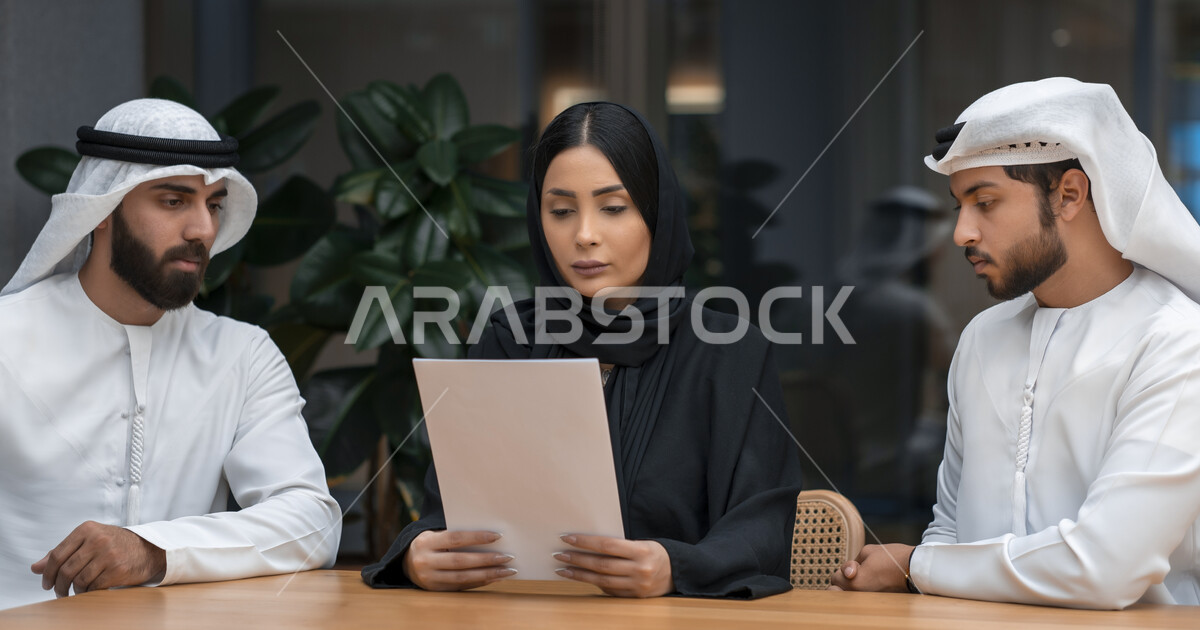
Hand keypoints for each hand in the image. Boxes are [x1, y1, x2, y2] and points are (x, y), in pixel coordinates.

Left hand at [31, 521, 165, 597]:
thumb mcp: (88, 541)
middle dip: (59, 586)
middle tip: (60, 592)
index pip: (57, 555)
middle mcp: (98, 539)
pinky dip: (88, 591)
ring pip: (79, 580)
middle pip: (66, 570)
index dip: (48, 573)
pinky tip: (90, 589)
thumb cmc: (114, 545)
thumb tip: (36, 568)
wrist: (147, 549)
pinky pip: (93, 586)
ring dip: (74, 590)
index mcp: (87, 529)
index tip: (46, 583)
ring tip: (76, 591)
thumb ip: (62, 552)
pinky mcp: (118, 569)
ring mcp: (109, 554)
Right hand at [402, 530, 516, 590]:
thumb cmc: (430, 544)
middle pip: (461, 561)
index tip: (498, 536)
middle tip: (508, 557)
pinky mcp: (434, 590)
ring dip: (487, 574)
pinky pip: (461, 587)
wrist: (407, 562)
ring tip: (506, 571)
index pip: (455, 538)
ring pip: (462, 577)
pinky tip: (494, 578)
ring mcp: (428, 578)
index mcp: (426, 542)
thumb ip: (456, 537)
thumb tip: (490, 538)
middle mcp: (425, 561)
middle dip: (487, 560)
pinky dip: (479, 582)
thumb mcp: (436, 535)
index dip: (477, 537)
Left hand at [554, 534, 672, 597]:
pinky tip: (582, 577)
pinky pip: (609, 591)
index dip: (585, 541)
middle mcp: (639, 569)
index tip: (567, 538)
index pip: (607, 545)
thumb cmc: (656, 553)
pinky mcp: (634, 597)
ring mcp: (637, 586)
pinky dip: (594, 584)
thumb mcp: (642, 543)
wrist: (678, 573)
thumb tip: (589, 544)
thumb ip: (620, 546)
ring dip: (579, 574)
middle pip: (601, 565)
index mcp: (642, 550)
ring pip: (602, 580)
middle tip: (559, 554)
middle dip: (577, 559)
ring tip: (563, 569)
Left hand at [828, 543, 913, 592]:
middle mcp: (860, 596)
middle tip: (856, 573)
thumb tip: (848, 572)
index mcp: (855, 583)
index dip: (844, 569)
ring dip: (851, 586)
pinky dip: (861, 591)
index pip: (835, 578)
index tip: (856, 566)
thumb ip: (852, 562)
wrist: (916, 569)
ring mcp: (868, 600)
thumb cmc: (892, 558)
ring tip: (865, 577)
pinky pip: (860, 598)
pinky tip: (871, 583)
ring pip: (848, 595)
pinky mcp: (877, 602)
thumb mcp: (867, 551)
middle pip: (838, 590)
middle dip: (842, 580)